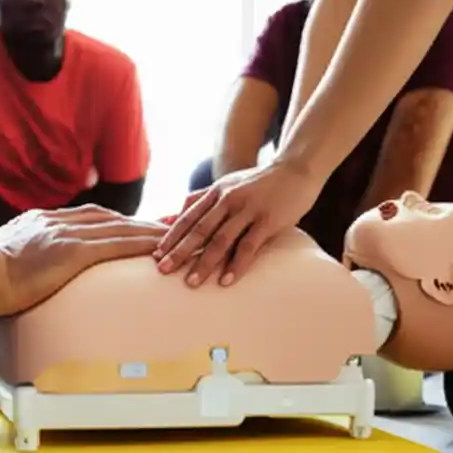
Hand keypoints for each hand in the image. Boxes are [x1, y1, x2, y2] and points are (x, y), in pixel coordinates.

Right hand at [0, 205, 167, 314]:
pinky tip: (158, 246)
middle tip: (163, 226)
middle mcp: (55, 221)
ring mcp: (64, 234)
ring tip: (171, 235)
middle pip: (107, 217)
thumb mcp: (1, 258)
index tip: (132, 225)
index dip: (113, 221)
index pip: (86, 217)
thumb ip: (18, 259)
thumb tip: (21, 275)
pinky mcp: (71, 250)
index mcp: (39, 222)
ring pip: (116, 227)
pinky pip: (114, 244)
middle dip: (136, 222)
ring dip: (146, 230)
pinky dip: (139, 243)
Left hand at [153, 159, 321, 286]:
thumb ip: (200, 198)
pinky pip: (249, 246)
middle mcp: (229, 199)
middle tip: (163, 271)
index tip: (156, 255)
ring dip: (204, 263)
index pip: (188, 217)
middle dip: (179, 251)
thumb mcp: (227, 184)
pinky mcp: (268, 220)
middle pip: (199, 230)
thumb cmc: (259, 182)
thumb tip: (170, 215)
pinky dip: (236, 265)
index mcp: (216, 192)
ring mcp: (249, 209)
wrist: (296, 169)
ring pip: (221, 240)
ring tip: (191, 282)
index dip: (171, 236)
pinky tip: (226, 281)